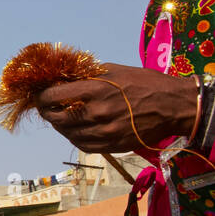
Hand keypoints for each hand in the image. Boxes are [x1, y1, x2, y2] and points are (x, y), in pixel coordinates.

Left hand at [35, 63, 197, 153]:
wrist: (173, 105)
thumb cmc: (143, 83)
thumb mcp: (113, 70)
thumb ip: (85, 76)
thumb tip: (60, 78)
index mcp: (95, 90)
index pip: (52, 96)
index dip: (41, 96)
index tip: (41, 95)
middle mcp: (97, 113)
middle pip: (55, 117)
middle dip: (47, 111)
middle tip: (48, 107)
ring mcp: (104, 132)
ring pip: (67, 133)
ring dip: (60, 125)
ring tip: (62, 117)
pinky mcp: (112, 146)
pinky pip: (82, 145)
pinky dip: (73, 137)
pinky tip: (75, 129)